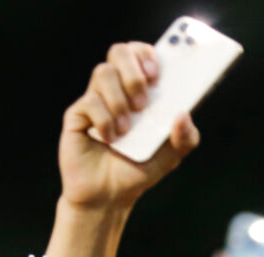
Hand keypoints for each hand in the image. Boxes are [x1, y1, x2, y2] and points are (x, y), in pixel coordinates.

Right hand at [58, 42, 199, 212]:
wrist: (109, 197)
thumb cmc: (138, 169)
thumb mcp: (171, 156)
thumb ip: (186, 137)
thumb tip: (184, 114)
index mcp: (141, 90)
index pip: (141, 53)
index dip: (147, 53)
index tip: (157, 72)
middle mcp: (117, 89)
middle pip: (119, 51)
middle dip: (133, 71)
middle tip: (143, 101)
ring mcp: (96, 100)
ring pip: (103, 73)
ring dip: (119, 99)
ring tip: (127, 129)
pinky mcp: (77, 115)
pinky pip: (89, 101)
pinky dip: (104, 120)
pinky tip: (111, 139)